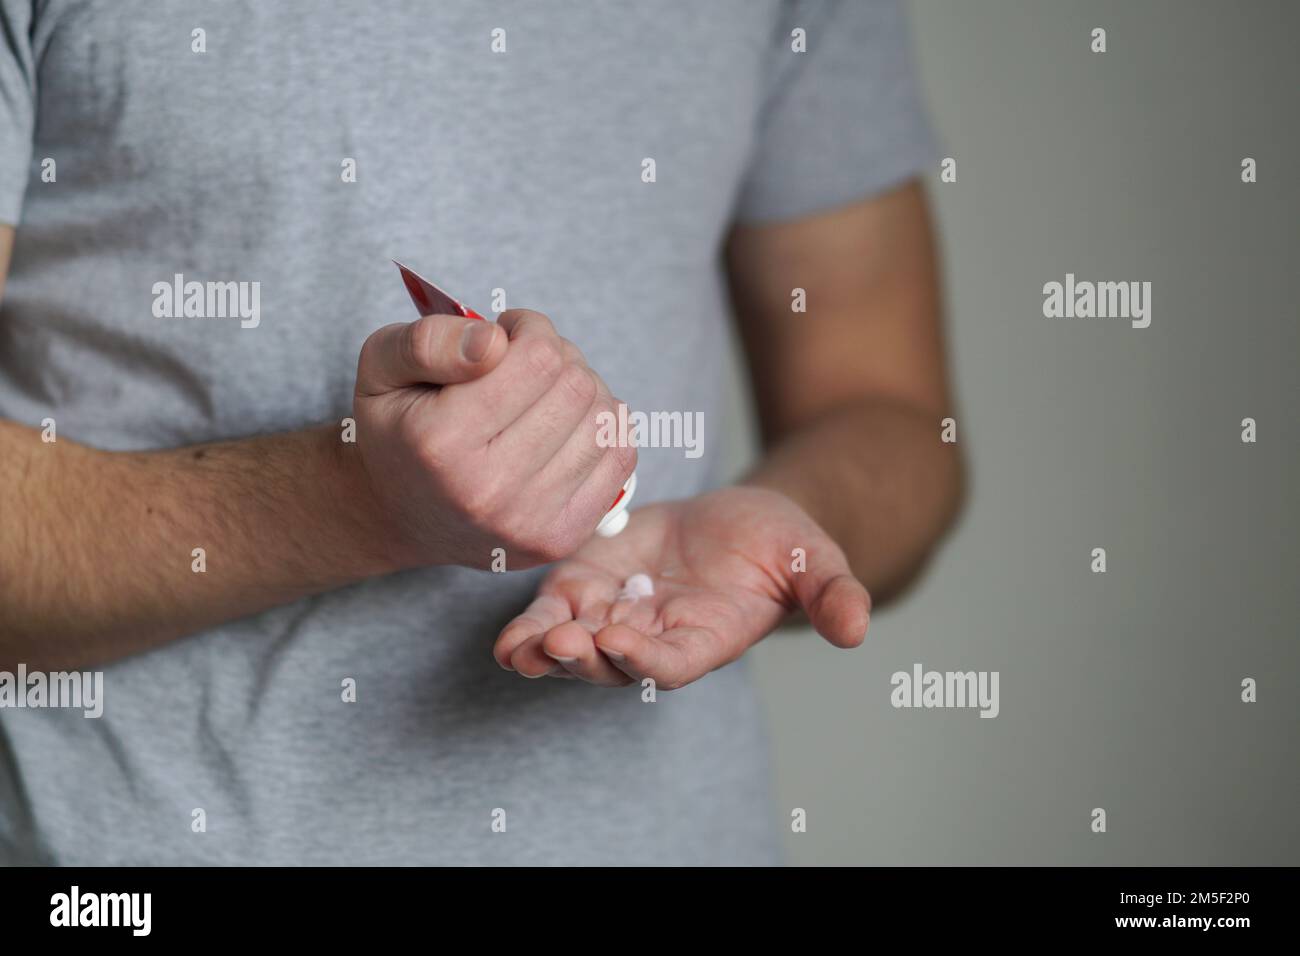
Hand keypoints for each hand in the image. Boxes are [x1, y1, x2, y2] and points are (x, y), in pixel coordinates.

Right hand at [353, 309, 636, 569]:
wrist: (404, 516)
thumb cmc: (399, 431)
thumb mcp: (381, 369)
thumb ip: (427, 342)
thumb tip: (493, 339)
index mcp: (440, 443)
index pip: (539, 358)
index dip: (529, 329)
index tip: (506, 336)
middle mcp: (488, 491)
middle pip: (576, 385)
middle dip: (557, 358)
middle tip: (526, 366)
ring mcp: (529, 522)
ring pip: (605, 417)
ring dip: (582, 391)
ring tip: (544, 396)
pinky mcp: (561, 539)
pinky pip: (621, 456)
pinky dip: (603, 428)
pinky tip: (567, 427)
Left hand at [494, 486, 870, 687]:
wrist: (740, 521)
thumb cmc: (781, 545)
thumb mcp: (814, 561)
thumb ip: (832, 594)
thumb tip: (858, 629)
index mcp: (706, 639)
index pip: (670, 662)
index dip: (645, 658)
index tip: (622, 640)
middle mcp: (655, 639)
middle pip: (610, 664)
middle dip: (583, 656)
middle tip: (559, 641)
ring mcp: (617, 615)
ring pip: (573, 647)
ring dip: (545, 649)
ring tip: (519, 647)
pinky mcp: (589, 585)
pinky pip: (553, 613)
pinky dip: (529, 627)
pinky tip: (506, 638)